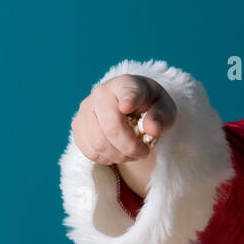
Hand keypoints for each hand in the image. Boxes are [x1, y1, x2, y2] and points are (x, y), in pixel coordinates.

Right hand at [70, 73, 177, 193]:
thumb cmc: (150, 108)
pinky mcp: (77, 126)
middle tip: (144, 152)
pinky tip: (116, 153)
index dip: (128, 99)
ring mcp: (86, 109)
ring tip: (131, 153)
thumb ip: (163, 117)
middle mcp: (101, 93)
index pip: (127, 92)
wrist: (129, 107)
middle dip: (130, 147)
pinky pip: (90, 151)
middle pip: (111, 127)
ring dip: (119, 156)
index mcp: (126, 84)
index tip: (127, 107)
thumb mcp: (165, 109)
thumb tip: (151, 128)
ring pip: (99, 143)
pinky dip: (106, 158)